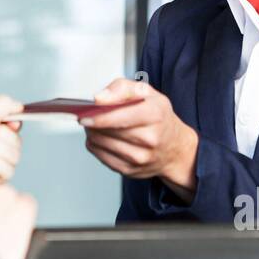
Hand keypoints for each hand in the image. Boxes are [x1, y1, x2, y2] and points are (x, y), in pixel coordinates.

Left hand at [82, 77, 198, 200]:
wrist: (174, 147)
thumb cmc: (158, 116)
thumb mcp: (146, 92)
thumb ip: (121, 88)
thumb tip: (99, 98)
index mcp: (155, 114)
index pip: (120, 117)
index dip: (98, 117)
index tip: (84, 115)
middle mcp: (150, 138)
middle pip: (109, 132)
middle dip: (93, 124)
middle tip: (86, 116)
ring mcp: (141, 158)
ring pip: (102, 145)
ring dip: (92, 134)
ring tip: (94, 126)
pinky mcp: (131, 171)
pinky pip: (102, 158)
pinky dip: (96, 147)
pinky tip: (100, 138)